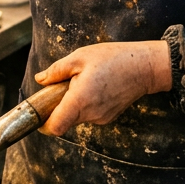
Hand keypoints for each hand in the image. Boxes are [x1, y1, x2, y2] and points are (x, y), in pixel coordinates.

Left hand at [34, 40, 172, 135]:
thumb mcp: (80, 56)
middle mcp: (90, 114)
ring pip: (76, 117)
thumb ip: (56, 70)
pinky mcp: (108, 117)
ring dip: (72, 104)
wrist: (144, 67)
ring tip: (84, 81)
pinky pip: (88, 114)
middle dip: (57, 106)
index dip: (43, 124)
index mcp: (80, 100)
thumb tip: (40, 80)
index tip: (39, 113)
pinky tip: (95, 87)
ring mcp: (101, 118)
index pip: (55, 127)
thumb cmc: (113, 58)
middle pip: (64, 120)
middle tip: (63, 85)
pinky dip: (85, 104)